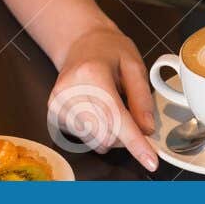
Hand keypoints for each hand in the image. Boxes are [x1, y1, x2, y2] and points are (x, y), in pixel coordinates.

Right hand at [48, 23, 158, 171]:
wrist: (81, 43)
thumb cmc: (109, 50)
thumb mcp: (134, 64)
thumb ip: (142, 98)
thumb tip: (147, 129)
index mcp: (91, 75)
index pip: (117, 118)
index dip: (136, 143)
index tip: (150, 160)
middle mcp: (69, 92)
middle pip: (107, 134)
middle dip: (127, 134)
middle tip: (133, 112)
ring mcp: (58, 105)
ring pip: (96, 140)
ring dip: (112, 132)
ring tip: (112, 104)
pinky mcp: (54, 115)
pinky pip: (85, 138)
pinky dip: (99, 130)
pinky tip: (97, 108)